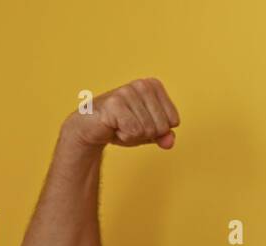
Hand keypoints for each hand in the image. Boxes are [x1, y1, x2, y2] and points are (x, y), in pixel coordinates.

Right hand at [63, 77, 179, 148]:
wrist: (91, 127)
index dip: (158, 130)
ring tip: (119, 125)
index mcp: (154, 86)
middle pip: (162, 126)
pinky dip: (124, 136)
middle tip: (128, 125)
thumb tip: (169, 141)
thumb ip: (164, 136)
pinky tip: (113, 127)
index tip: (140, 122)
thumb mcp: (149, 133)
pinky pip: (134, 131)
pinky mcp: (115, 103)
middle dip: (146, 134)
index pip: (174, 121)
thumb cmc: (122, 126)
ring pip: (148, 130)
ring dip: (133, 135)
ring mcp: (128, 92)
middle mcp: (142, 84)